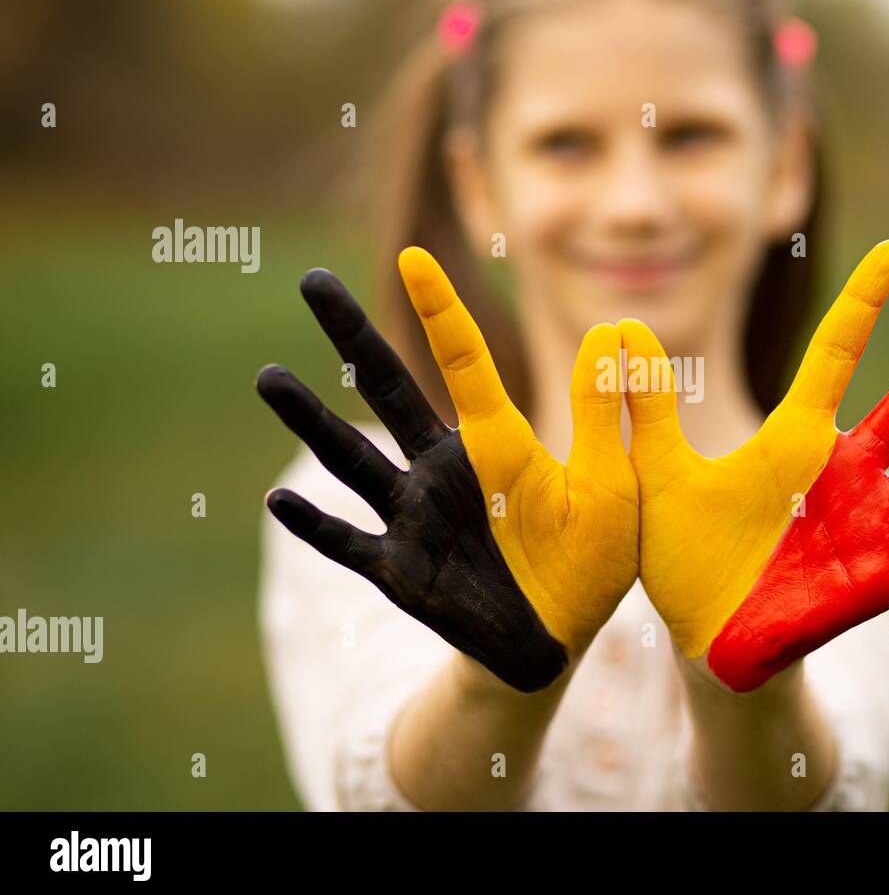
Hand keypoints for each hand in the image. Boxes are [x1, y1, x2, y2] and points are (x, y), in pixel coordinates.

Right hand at [257, 248, 637, 691]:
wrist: (559, 639)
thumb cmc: (589, 558)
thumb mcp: (609, 483)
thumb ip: (602, 414)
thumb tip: (613, 330)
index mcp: (496, 442)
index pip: (463, 361)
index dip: (440, 309)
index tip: (414, 255)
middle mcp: (443, 467)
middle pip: (388, 388)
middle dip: (351, 336)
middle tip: (312, 281)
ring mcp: (416, 515)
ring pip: (351, 458)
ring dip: (311, 419)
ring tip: (269, 374)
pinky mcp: (399, 568)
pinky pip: (347, 542)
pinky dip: (314, 524)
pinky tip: (275, 498)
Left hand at [620, 238, 888, 691]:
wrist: (703, 640)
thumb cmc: (685, 557)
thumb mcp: (658, 473)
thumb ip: (644, 406)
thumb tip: (617, 328)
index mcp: (798, 440)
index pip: (838, 353)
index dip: (865, 300)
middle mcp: (846, 471)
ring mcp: (870, 522)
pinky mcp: (879, 577)